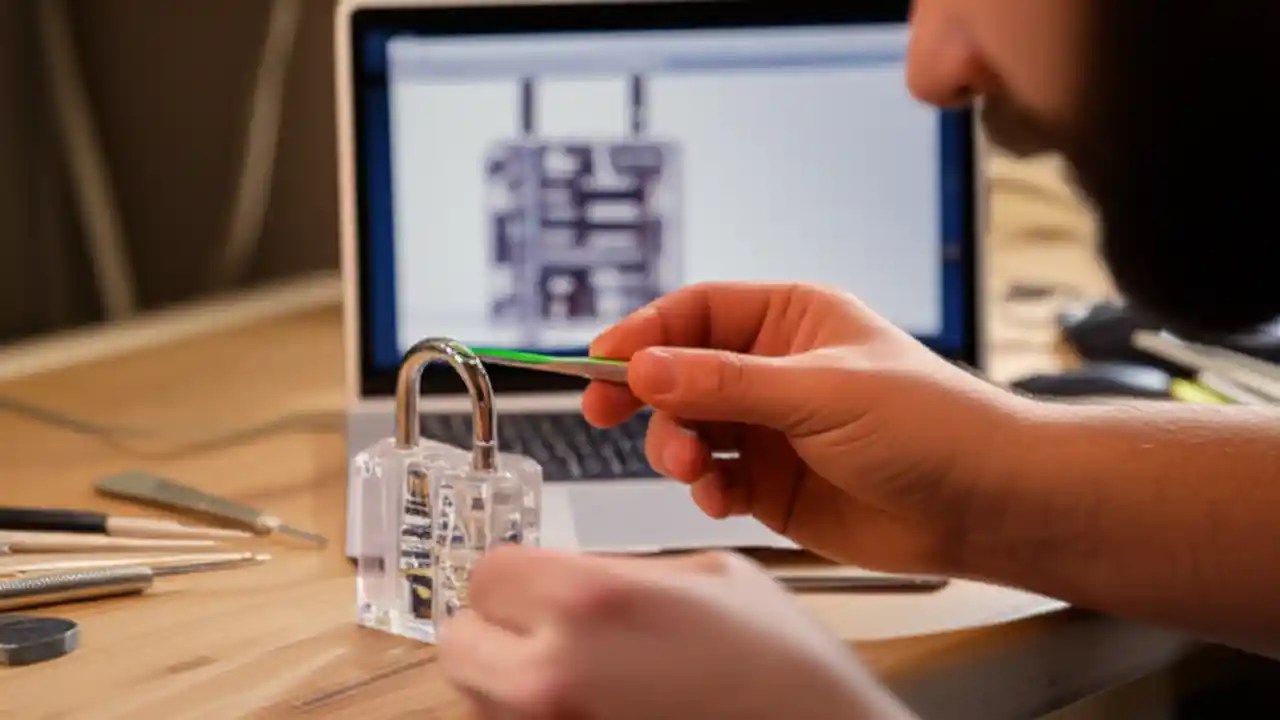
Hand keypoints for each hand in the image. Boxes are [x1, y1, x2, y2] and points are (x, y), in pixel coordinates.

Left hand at [439, 545, 913, 719]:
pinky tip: (597, 709)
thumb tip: (572, 577)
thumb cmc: (788, 677)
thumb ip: (625, 570)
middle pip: (458, 644)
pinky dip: (539, 719)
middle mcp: (554, 677)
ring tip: (584, 678)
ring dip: (510, 682)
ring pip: (479, 700)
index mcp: (591, 603)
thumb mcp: (714, 578)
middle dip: (495, 632)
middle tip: (542, 631)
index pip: (488, 572)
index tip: (535, 582)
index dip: (517, 575)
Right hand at [582, 282, 1022, 573]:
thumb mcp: (820, 391)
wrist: (983, 505)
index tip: (602, 362)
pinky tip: (719, 495)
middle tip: (602, 413)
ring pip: (689, 427)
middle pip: (679, 370)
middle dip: (644, 393)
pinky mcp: (772, 484)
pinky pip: (713, 478)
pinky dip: (704, 487)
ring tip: (692, 466)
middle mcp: (774, 370)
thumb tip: (644, 367)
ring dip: (676, 446)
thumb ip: (727, 383)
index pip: (696, 312)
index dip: (643, 333)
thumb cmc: (928, 424)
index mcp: (791, 319)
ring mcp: (771, 428)